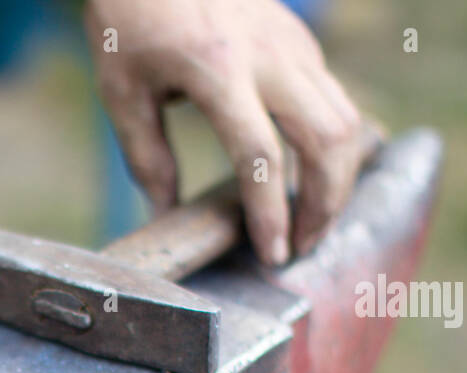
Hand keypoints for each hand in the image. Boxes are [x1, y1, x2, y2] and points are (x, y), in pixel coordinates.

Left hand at [85, 0, 369, 263]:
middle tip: (301, 248)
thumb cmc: (130, 16)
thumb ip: (146, 155)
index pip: (260, 156)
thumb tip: (167, 213)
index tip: (272, 254)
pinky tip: (310, 179)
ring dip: (338, 181)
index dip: (271, 214)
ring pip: (345, 121)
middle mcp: (268, 54)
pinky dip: (333, 149)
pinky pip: (335, 101)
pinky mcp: (301, 42)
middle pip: (326, 140)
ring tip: (311, 222)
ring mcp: (293, 44)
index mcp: (216, 67)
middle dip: (323, 206)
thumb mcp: (121, 89)